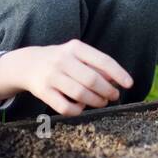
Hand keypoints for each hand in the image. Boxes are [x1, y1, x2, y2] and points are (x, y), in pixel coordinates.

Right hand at [1, 39, 133, 116]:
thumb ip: (96, 65)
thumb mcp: (77, 55)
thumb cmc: (62, 61)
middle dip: (107, 91)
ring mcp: (51, 76)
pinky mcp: (43, 91)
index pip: (102, 60)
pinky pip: (65, 107)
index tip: (129, 84)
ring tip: (102, 102)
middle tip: (114, 96)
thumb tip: (116, 80)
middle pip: (92, 80)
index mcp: (75, 48)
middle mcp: (62, 60)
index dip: (118, 73)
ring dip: (96, 101)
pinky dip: (78, 110)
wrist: (28, 64)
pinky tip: (82, 106)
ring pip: (80, 94)